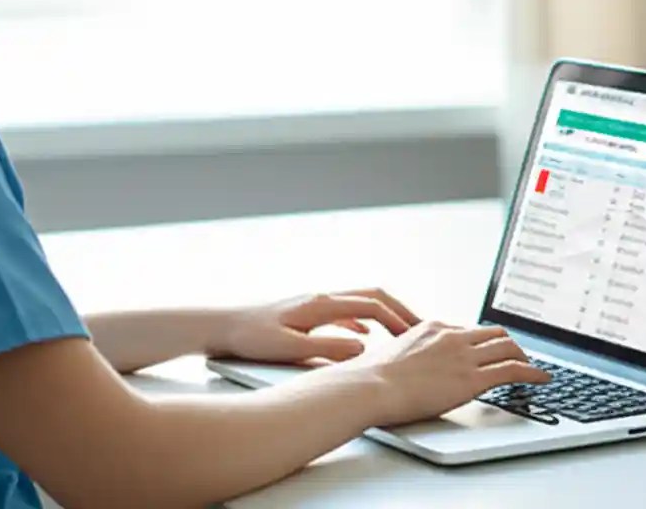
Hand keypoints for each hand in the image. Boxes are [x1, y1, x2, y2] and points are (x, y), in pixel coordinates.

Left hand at [208, 288, 421, 363]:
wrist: (221, 326)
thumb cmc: (250, 337)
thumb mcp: (289, 347)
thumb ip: (326, 349)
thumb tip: (362, 349)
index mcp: (321, 305)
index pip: (372, 307)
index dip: (399, 320)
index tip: (418, 336)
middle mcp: (321, 299)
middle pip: (373, 296)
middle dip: (401, 311)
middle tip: (423, 329)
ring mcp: (315, 304)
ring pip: (361, 302)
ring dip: (385, 315)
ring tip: (403, 334)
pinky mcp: (307, 313)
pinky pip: (347, 312)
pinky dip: (365, 322)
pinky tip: (366, 339)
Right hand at [337, 320, 551, 426]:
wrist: (370, 387)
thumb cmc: (371, 378)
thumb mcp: (390, 355)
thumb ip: (407, 356)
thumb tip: (405, 367)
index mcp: (432, 328)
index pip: (467, 331)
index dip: (481, 342)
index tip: (487, 349)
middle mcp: (451, 336)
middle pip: (492, 333)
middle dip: (508, 343)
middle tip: (516, 354)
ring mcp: (463, 356)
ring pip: (507, 347)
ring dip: (523, 356)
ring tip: (532, 367)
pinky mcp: (472, 378)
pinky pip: (513, 370)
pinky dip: (532, 373)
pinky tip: (541, 379)